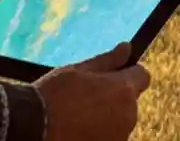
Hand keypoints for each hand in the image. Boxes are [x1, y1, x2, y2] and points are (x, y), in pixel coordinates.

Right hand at [35, 42, 151, 140]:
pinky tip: (78, 127)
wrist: (37, 127)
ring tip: (78, 113)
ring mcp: (120, 135)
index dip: (129, 72)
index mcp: (123, 90)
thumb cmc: (55, 94)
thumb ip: (108, 60)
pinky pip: (111, 134)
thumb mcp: (79, 70)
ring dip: (108, 114)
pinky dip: (100, 131)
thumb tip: (127, 47)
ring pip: (120, 119)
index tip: (112, 74)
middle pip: (130, 100)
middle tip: (87, 94)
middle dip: (116, 95)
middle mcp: (129, 114)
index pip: (142, 76)